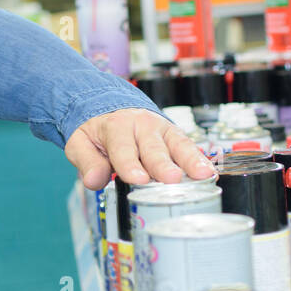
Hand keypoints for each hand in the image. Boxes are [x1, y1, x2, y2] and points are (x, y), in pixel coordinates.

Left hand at [65, 107, 215, 189]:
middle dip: (163, 164)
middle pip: (153, 148)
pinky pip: (188, 148)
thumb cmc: (98, 130)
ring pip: (177, 145)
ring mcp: (161, 130)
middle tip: (172, 179)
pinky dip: (199, 160)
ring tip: (202, 174)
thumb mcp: (80, 142)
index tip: (138, 179)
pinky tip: (209, 172)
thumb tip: (93, 181)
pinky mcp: (174, 137)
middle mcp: (142, 125)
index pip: (123, 148)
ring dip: (190, 161)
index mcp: (116, 125)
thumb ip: (87, 162)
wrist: (112, 109)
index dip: (130, 165)